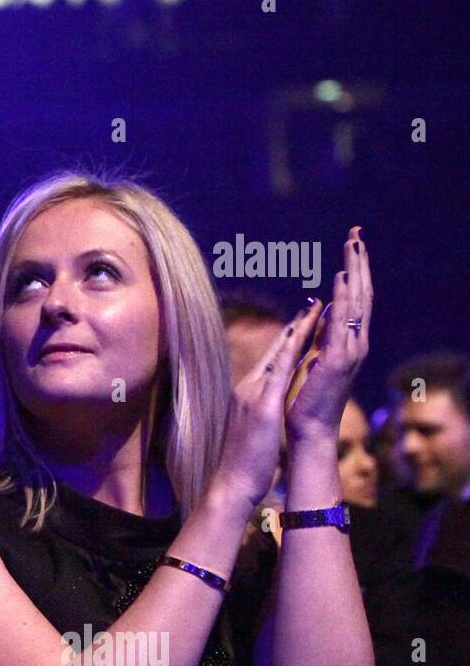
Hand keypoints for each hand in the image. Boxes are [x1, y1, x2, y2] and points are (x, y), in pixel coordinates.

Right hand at [206, 300, 325, 511]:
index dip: (288, 340)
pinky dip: (290, 352)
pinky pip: (278, 372)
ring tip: (314, 310)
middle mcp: (248, 388)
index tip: (303, 322)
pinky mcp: (261, 405)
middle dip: (295, 328)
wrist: (232, 480)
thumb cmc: (245, 462)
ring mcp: (252, 394)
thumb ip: (260, 413)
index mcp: (247, 394)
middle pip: (274, 351)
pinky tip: (302, 338)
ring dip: (296, 331)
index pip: (270, 361)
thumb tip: (269, 408)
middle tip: (313, 304)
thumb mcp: (254, 430)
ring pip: (277, 355)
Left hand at [285, 227, 372, 445]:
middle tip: (356, 233)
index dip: (354, 272)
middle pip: (360, 295)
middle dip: (359, 263)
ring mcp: (348, 352)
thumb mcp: (312, 361)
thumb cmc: (306, 402)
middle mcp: (353, 344)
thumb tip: (319, 315)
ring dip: (355, 273)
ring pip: (356, 304)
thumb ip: (318, 338)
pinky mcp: (337, 362)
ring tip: (353, 245)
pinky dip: (343, 301)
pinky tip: (340, 280)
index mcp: (346, 343)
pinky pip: (341, 325)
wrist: (308, 432)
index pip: (353, 299)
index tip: (352, 244)